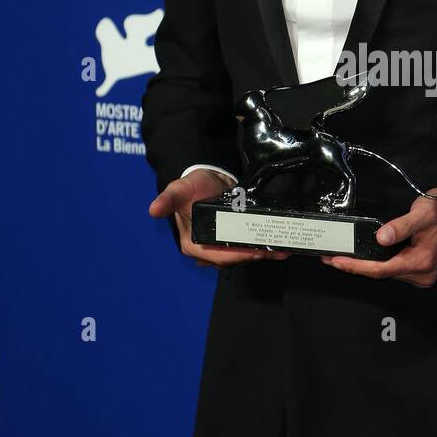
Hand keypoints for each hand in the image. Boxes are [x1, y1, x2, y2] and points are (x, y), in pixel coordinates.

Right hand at [148, 169, 290, 268]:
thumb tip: (153, 209)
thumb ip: (169, 198)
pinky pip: (250, 248)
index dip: (236, 256)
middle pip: (234, 259)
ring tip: (283, 250)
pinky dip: (265, 249)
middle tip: (275, 251)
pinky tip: (280, 248)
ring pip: (244, 255)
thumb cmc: (192, 185)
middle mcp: (208, 250)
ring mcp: (223, 246)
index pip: (217, 256)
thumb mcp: (180, 189)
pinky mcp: (235, 240)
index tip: (254, 252)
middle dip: (254, 256)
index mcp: (193, 244)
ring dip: (264, 254)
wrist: (208, 177)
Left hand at [319, 187, 436, 287]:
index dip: (356, 266)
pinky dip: (378, 264)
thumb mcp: (423, 212)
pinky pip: (394, 269)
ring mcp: (422, 274)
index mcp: (421, 262)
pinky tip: (365, 257)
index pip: (381, 270)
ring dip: (365, 266)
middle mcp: (421, 274)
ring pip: (387, 273)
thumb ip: (401, 225)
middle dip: (355, 266)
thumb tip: (381, 237)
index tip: (337, 261)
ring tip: (344, 256)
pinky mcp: (420, 270)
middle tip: (332, 258)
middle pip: (381, 274)